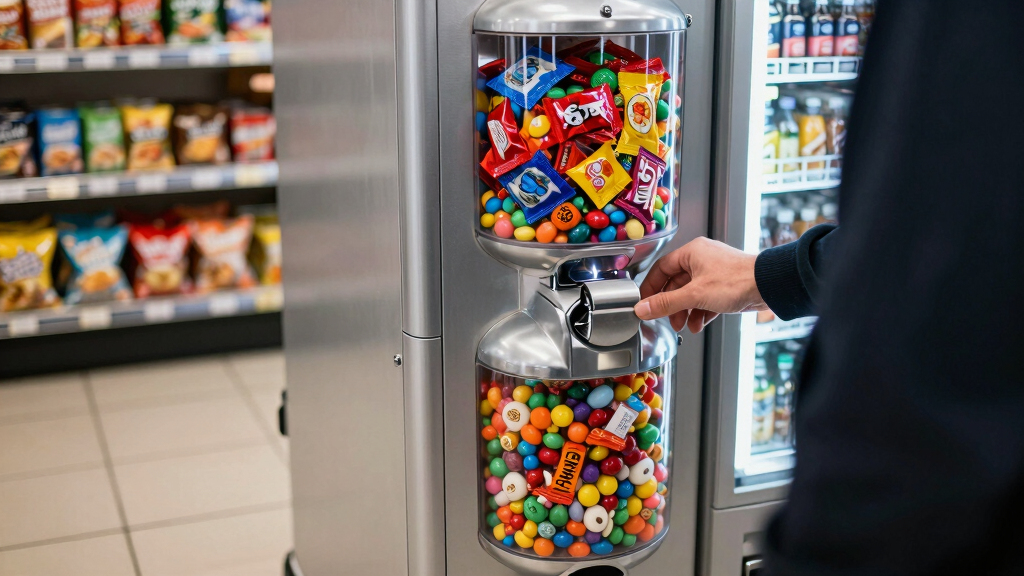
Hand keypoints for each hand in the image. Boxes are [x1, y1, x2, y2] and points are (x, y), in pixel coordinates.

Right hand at [634, 237, 767, 332]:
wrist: (768, 286)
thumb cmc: (736, 281)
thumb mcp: (694, 295)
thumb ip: (666, 303)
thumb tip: (643, 308)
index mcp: (692, 252)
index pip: (662, 268)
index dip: (651, 287)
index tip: (645, 302)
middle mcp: (702, 259)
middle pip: (676, 283)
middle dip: (671, 305)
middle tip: (665, 318)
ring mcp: (715, 273)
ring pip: (691, 293)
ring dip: (686, 311)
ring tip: (683, 325)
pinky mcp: (725, 285)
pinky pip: (706, 299)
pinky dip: (700, 312)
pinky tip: (699, 324)